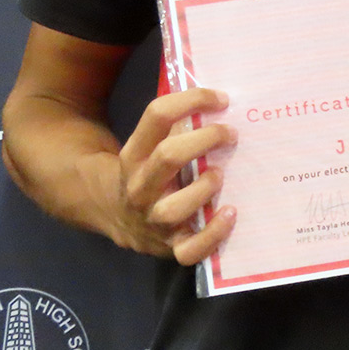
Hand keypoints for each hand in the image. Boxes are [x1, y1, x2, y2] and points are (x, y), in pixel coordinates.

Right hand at [114, 87, 236, 264]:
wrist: (117, 217)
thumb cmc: (150, 171)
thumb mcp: (149, 146)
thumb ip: (177, 125)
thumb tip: (224, 99)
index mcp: (134, 154)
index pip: (157, 116)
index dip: (192, 100)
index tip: (222, 99)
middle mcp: (139, 187)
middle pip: (167, 157)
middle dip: (205, 139)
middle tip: (231, 134)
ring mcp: (152, 220)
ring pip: (174, 208)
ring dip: (204, 189)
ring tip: (220, 176)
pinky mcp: (169, 247)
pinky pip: (189, 250)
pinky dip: (212, 234)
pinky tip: (230, 213)